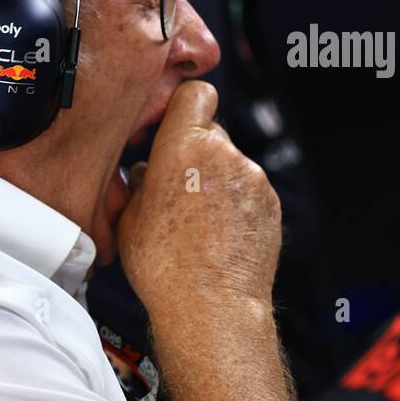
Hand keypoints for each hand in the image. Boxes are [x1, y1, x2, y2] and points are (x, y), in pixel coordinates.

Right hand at [116, 81, 281, 321]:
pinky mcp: (270, 203)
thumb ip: (139, 182)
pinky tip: (217, 233)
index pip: (194, 94)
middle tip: (175, 186)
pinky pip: (247, 190)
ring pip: (230, 163)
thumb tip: (144, 173)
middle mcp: (223, 155)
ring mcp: (252, 179)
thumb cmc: (164, 266)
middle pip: (211, 132)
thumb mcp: (128, 218)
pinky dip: (234, 204)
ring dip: (215, 180)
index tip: (174, 124)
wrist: (210, 306)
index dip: (184, 106)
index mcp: (183, 148)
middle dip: (194, 151)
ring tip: (196, 220)